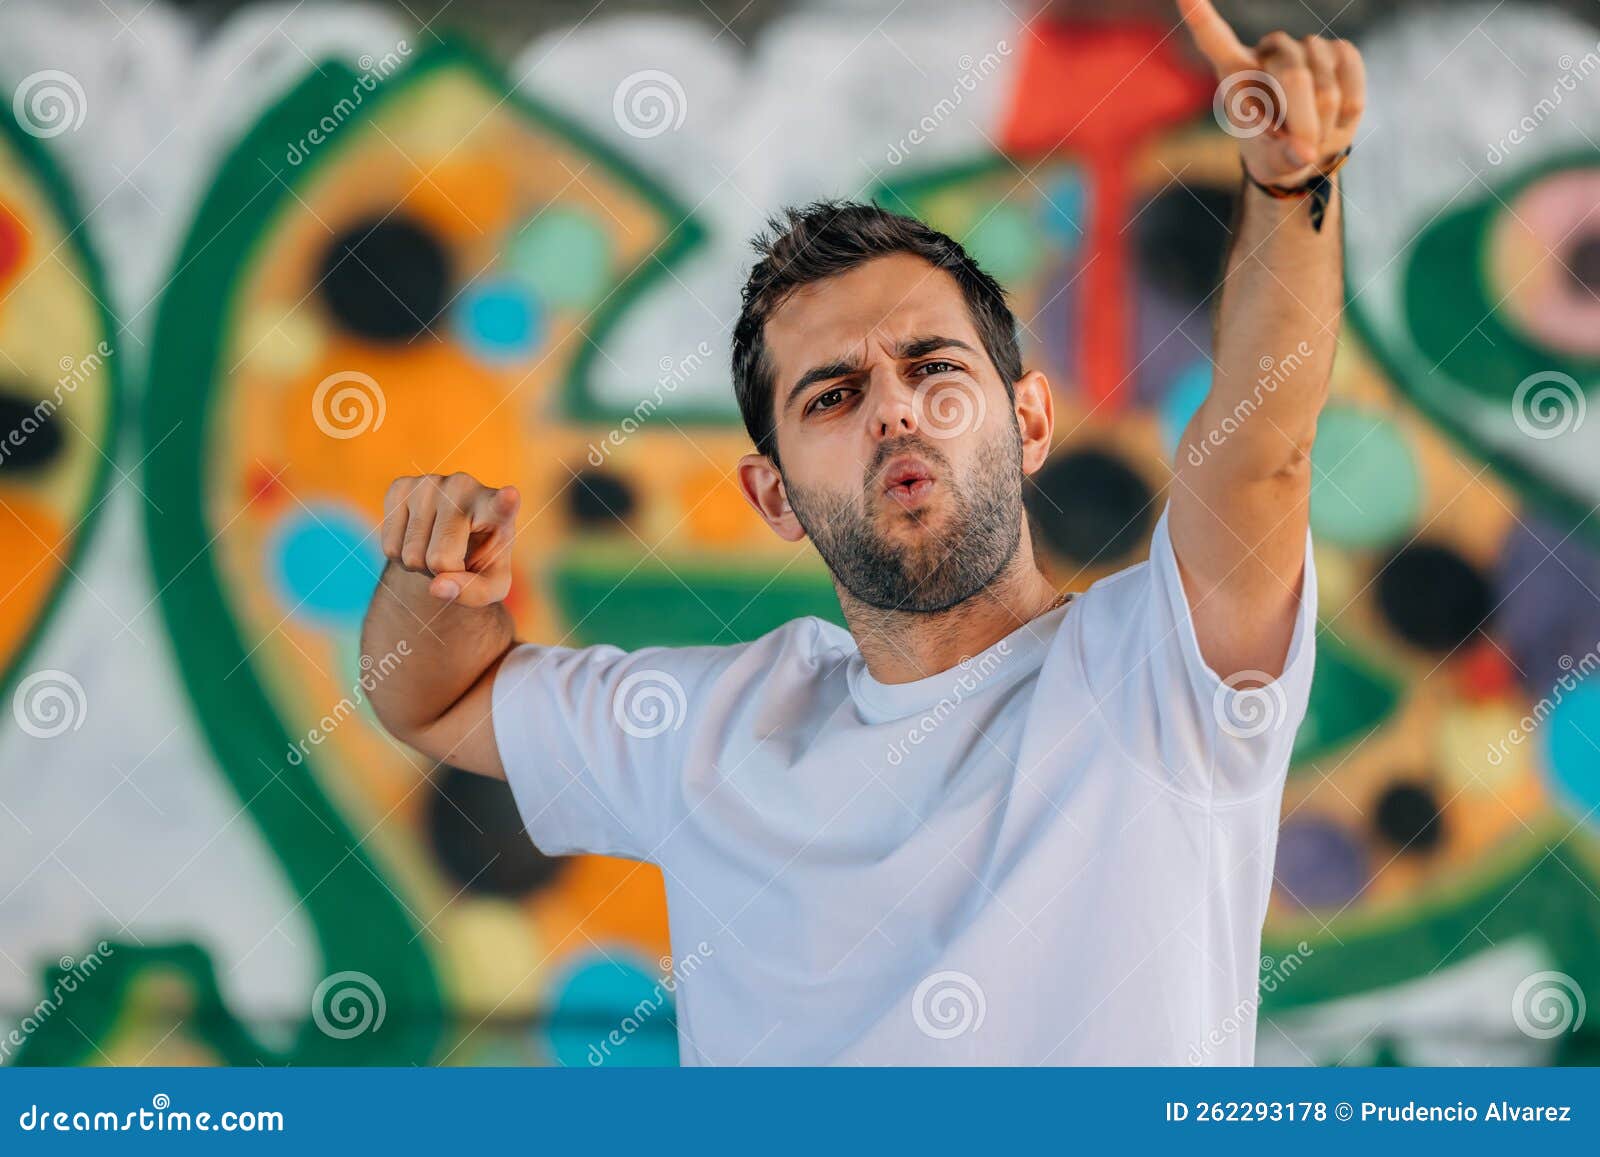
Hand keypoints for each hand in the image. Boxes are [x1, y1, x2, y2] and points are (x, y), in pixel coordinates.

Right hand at [381, 473, 519, 606]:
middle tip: (455, 559)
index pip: (502, 506)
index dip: (505, 502)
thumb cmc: (479, 560)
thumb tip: (437, 587)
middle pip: (440, 559)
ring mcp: (430, 483)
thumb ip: (473, 593)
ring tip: (437, 547)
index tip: (509, 496)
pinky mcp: (401, 486)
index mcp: (499, 510)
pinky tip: (417, 539)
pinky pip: (389, 546)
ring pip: (411, 555)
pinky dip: (399, 556)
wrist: (451, 539)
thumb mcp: (490, 586)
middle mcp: (465, 488)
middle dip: (442, 573)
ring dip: (420, 566)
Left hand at [1178, 0, 1364, 188]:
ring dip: (1325, 118)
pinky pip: (1350, 69)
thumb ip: (1283, 159)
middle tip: (1305, 150)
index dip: (1199, 15)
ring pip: (1324, 79)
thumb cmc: (1277, 154)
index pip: (1213, 38)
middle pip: (1293, 76)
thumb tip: (1304, 155)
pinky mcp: (1338, 50)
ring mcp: (1304, 46)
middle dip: (1305, 121)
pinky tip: (1337, 114)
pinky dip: (1349, 103)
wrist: (1309, 149)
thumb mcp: (1274, 165)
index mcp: (1235, 73)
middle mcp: (1267, 51)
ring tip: (1313, 132)